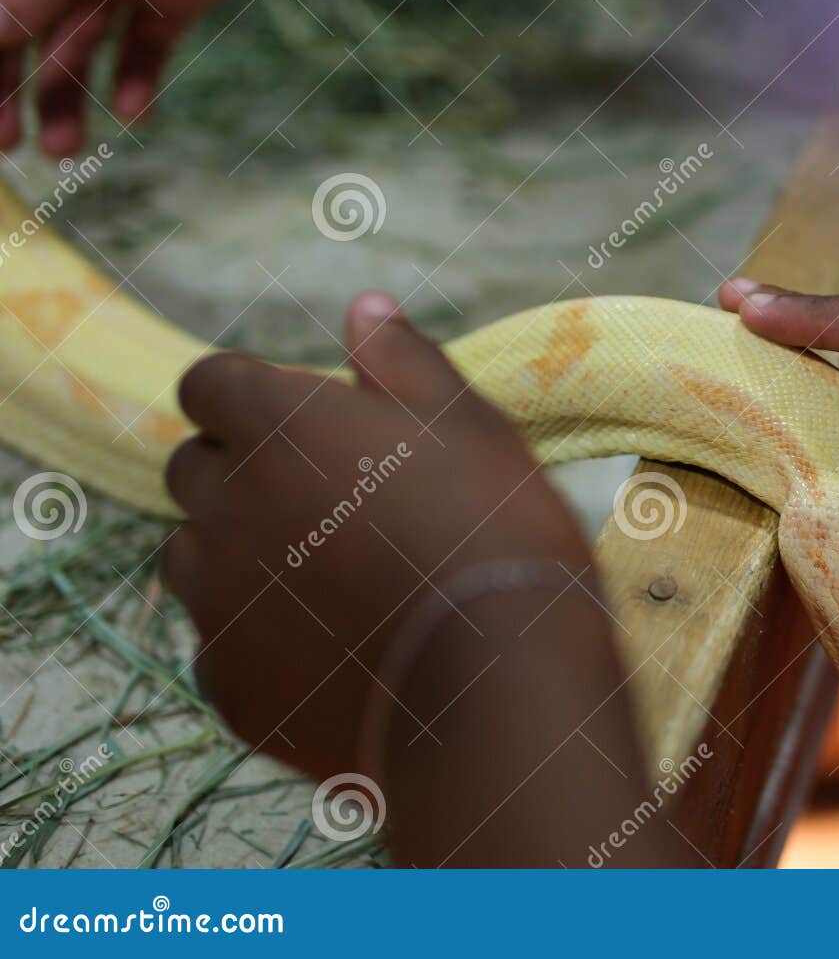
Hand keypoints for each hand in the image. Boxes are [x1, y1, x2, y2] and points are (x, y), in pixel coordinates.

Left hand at [160, 293, 591, 781]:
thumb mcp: (469, 424)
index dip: (253, 396)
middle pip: (191, 468)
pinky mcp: (228, 684)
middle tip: (327, 499)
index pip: (212, 382)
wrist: (496, 684)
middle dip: (240, 471)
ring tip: (322, 577)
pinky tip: (328, 648)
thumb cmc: (495, 532)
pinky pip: (218, 647)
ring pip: (190, 558)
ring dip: (235, 553)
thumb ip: (403, 360)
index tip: (304, 420)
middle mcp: (224, 504)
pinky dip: (258, 640)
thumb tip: (362, 306)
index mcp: (277, 424)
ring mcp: (217, 600)